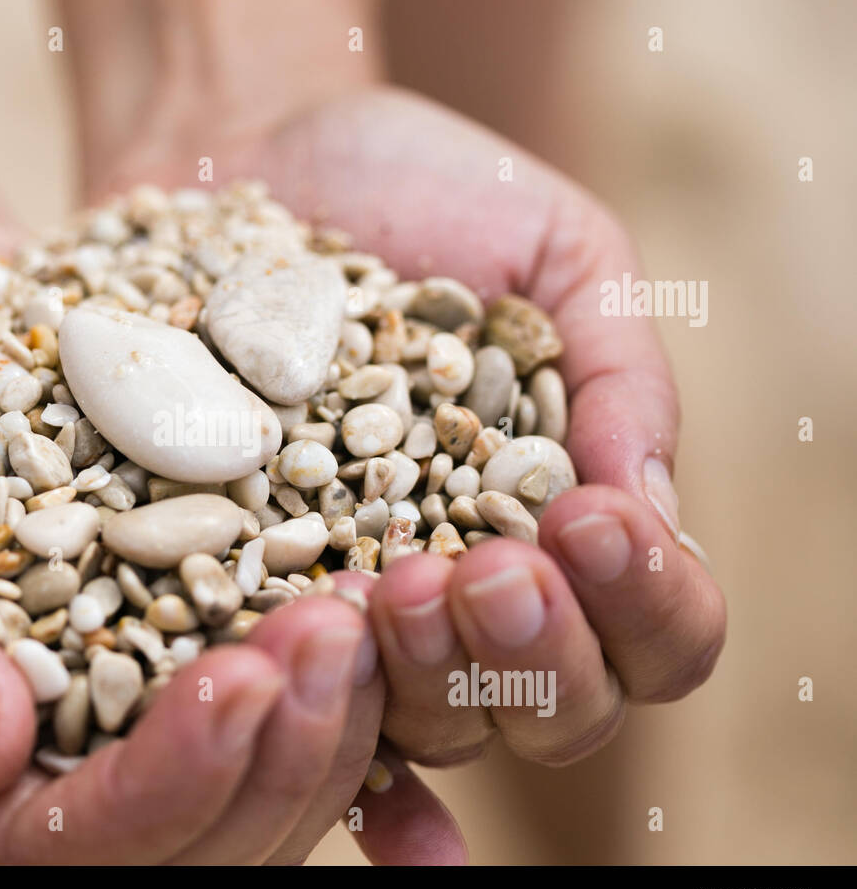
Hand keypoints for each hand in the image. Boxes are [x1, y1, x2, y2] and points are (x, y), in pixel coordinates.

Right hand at [0, 237, 424, 863]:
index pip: (63, 845)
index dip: (163, 788)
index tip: (239, 680)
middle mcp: (52, 752)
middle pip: (194, 836)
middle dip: (280, 753)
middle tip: (339, 634)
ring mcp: (140, 689)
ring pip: (271, 773)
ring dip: (345, 711)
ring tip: (395, 602)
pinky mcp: (206, 616)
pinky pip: (301, 676)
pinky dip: (366, 655)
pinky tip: (413, 586)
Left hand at [169, 86, 724, 770]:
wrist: (245, 160)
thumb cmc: (417, 198)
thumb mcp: (554, 250)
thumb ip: (621, 373)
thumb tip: (651, 507)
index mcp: (566, 532)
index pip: (653, 633)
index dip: (646, 605)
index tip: (590, 519)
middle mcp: (468, 599)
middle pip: (548, 712)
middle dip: (531, 657)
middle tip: (480, 570)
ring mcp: (351, 615)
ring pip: (421, 728)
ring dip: (422, 685)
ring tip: (387, 588)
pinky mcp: (235, 606)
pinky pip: (274, 692)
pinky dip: (288, 707)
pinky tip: (280, 673)